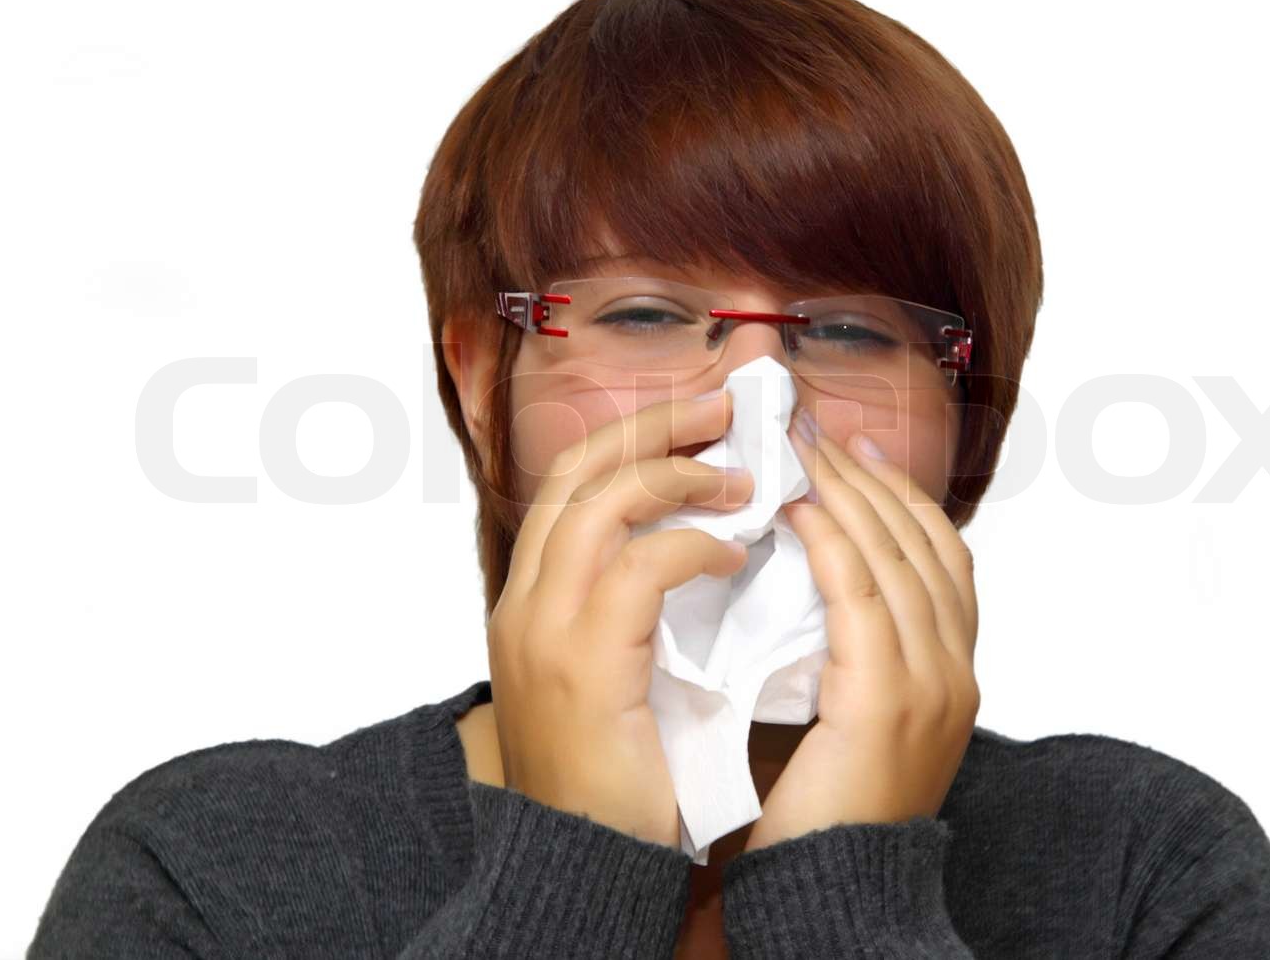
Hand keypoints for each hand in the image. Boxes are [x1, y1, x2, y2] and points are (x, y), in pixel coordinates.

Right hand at [486, 389, 753, 847]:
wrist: (586, 860)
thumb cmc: (618, 768)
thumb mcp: (618, 668)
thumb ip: (636, 602)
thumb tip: (705, 533)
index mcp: (533, 596)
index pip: (572, 479)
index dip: (636, 435)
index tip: (701, 417)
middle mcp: (526, 600)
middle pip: (580, 468)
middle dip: (657, 426)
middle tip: (726, 410)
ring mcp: (544, 628)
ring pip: (602, 503)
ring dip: (680, 478)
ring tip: (743, 483)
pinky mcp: (581, 662)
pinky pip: (640, 569)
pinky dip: (692, 547)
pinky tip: (735, 555)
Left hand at [744, 409, 979, 851]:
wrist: (836, 895)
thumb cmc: (827, 813)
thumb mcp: (856, 719)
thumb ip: (852, 653)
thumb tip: (811, 586)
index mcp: (953, 673)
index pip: (940, 559)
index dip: (902, 498)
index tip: (858, 452)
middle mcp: (957, 670)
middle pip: (923, 543)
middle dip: (868, 476)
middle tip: (817, 426)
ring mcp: (933, 683)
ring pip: (895, 556)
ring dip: (846, 491)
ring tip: (799, 447)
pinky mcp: (889, 698)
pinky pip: (862, 595)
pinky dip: (833, 541)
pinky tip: (799, 507)